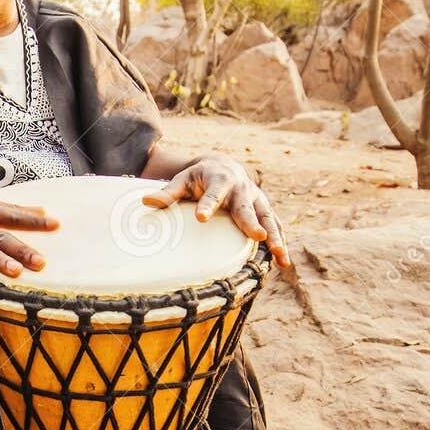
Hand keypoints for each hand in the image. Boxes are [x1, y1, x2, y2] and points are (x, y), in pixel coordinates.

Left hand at [142, 153, 289, 267]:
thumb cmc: (198, 178)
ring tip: (281, 257)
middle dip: (252, 223)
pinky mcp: (264, 210)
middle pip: (247, 209)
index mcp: (219, 180)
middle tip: (259, 236)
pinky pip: (275, 226)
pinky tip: (283, 263)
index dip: (207, 205)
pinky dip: (280, 242)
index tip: (201, 217)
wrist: (223, 166)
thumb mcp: (182, 181)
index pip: (212, 194)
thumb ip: (167, 193)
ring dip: (276, 238)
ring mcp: (256, 200)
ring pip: (268, 219)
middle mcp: (241, 190)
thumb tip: (145, 202)